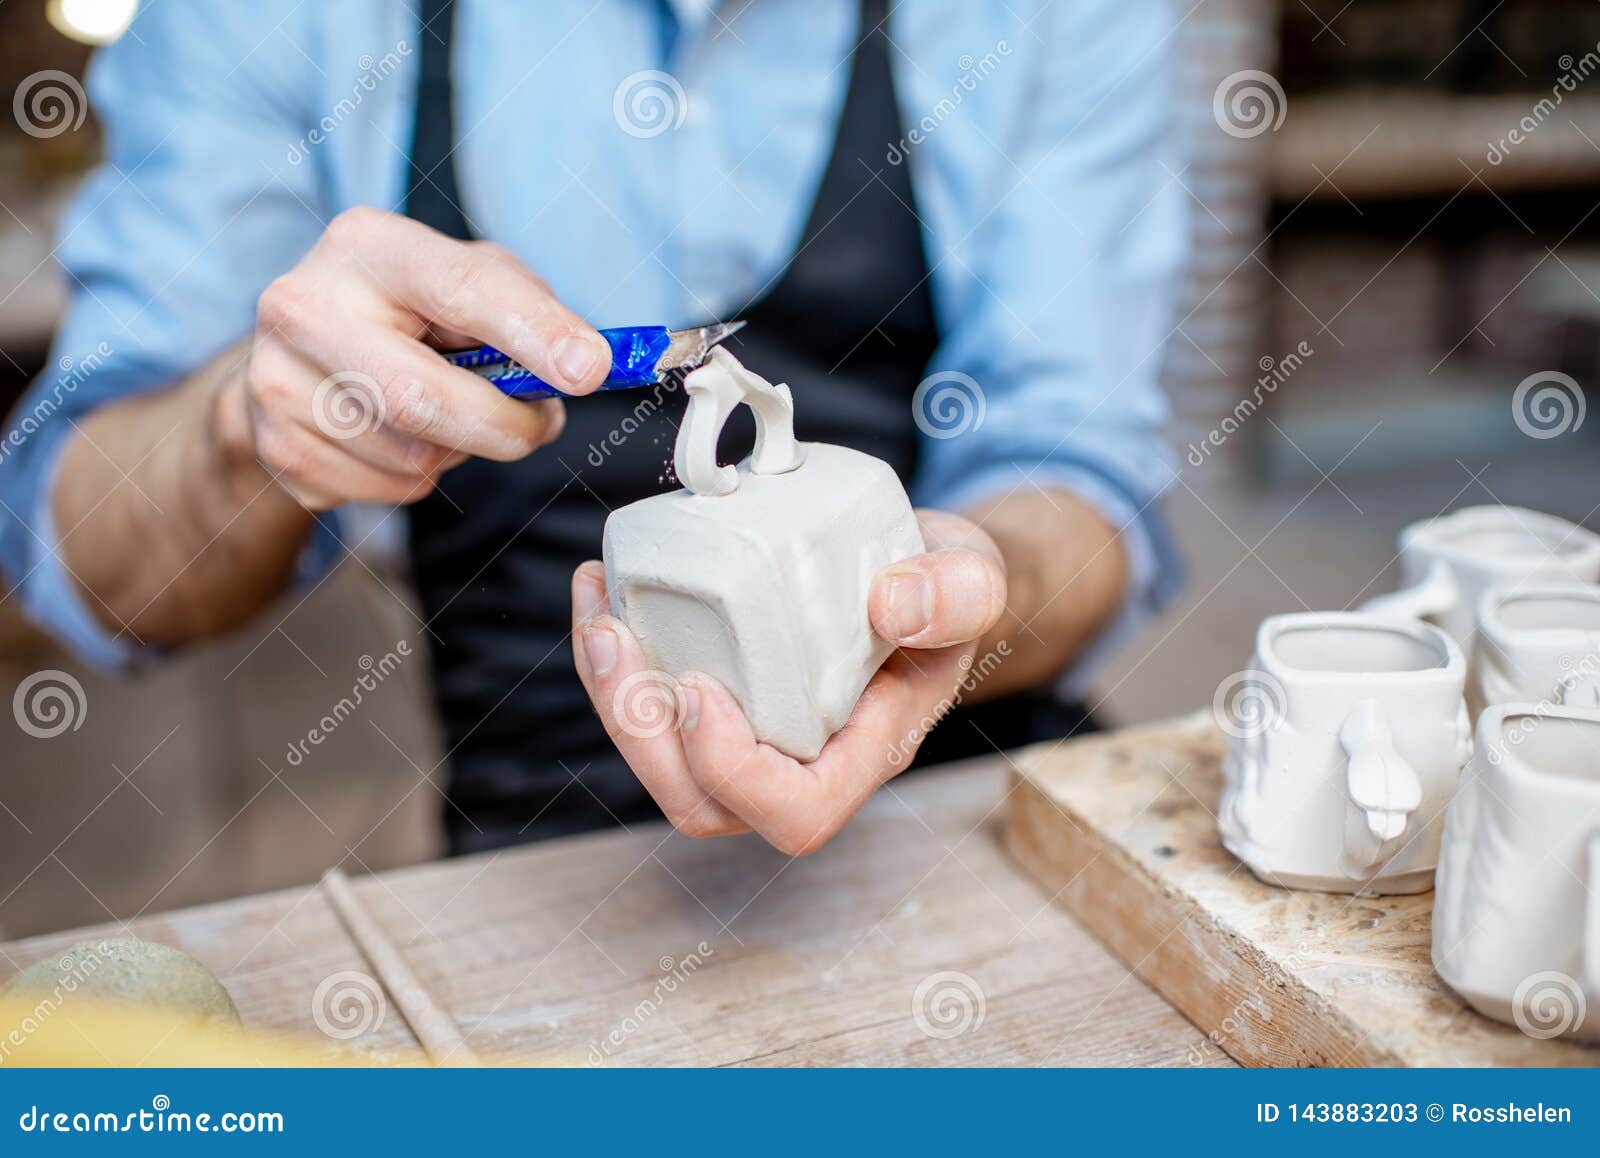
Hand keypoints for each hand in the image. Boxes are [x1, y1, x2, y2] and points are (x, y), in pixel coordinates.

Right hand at [219, 206, 612, 508]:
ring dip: (460, 452)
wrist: (301, 352)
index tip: (590, 370)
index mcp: (367, 245)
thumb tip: (584, 366)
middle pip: (424, 398)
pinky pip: (386, 491)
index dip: (533, 333)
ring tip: (449, 414)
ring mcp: (278, 381)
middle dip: (504, 426)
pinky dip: (417, 478)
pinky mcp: (277, 447)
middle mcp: (305, 305)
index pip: (462, 289)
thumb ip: (528, 309)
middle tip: (539, 424)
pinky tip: (403, 437)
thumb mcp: (467, 278)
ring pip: (412, 457)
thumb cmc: (407, 309)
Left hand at [571, 509, 1007, 853]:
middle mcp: (800, 760)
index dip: (734, 772)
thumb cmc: (946, 585)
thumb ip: (957, 594)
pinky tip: (603, 587)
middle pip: (703, 803)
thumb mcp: (975, 577)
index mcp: (865, 751)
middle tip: (614, 637)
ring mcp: (754, 735)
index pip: (794, 813)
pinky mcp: (720, 696)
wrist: (919, 569)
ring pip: (664, 763)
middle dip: (642, 735)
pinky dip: (616, 658)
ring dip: (614, 697)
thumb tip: (892, 605)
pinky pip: (652, 709)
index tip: (702, 688)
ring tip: (598, 611)